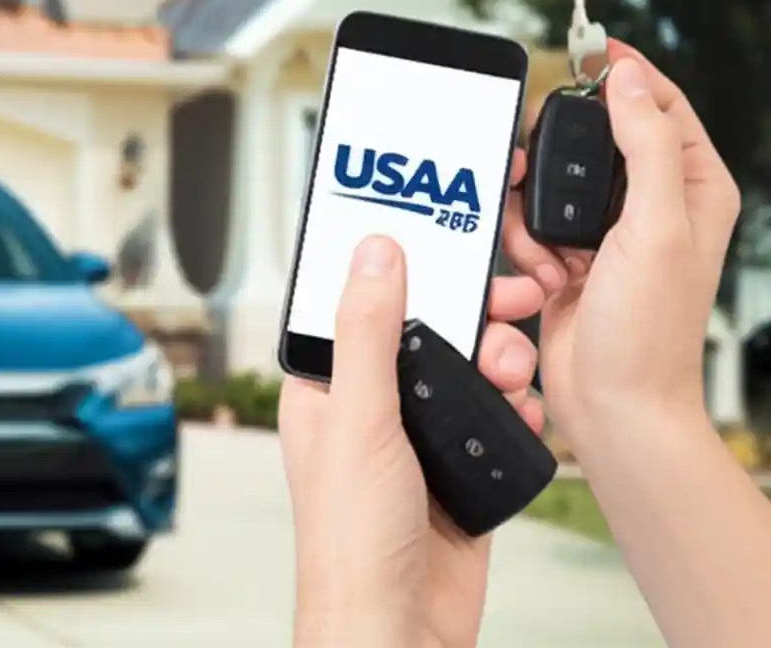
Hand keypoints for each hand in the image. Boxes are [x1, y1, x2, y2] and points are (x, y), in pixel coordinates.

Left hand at [280, 235, 544, 646]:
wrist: (399, 628)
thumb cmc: (351, 540)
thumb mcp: (358, 419)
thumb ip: (367, 333)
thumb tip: (372, 254)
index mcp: (327, 389)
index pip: (359, 304)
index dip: (401, 269)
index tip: (444, 238)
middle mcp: (370, 408)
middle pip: (425, 330)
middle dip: (470, 313)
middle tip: (510, 297)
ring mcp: (416, 439)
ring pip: (466, 370)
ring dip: (498, 360)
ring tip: (513, 368)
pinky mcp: (458, 469)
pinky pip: (494, 419)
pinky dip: (514, 411)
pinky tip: (520, 412)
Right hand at [501, 41, 740, 431]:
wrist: (613, 405)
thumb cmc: (648, 334)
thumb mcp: (655, 226)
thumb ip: (647, 144)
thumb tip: (631, 80)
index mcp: (694, 188)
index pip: (661, 106)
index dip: (625, 77)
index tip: (588, 55)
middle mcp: (654, 207)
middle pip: (596, 143)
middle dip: (560, 160)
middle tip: (540, 172)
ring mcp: (608, 236)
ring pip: (553, 186)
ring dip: (538, 217)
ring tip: (555, 254)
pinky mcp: (570, 261)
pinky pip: (530, 227)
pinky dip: (527, 249)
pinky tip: (546, 278)